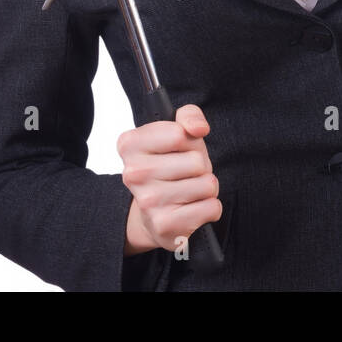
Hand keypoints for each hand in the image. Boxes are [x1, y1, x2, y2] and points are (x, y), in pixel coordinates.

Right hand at [117, 103, 221, 255]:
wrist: (154, 214)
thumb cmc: (169, 167)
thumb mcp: (177, 132)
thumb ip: (189, 116)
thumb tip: (199, 128)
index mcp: (130, 144)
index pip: (180, 133)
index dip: (189, 141)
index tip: (179, 149)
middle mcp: (133, 174)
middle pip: (196, 161)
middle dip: (200, 166)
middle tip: (186, 173)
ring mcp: (148, 202)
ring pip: (207, 184)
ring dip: (207, 187)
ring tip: (189, 190)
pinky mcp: (165, 225)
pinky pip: (211, 207)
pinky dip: (210, 208)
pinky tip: (193, 208)